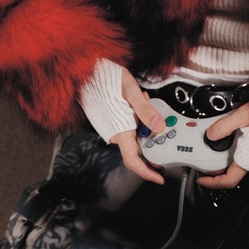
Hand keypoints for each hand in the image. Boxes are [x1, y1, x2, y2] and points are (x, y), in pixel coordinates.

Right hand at [110, 69, 165, 184]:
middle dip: (153, 134)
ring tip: (145, 99)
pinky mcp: (112, 122)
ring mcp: (112, 128)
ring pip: (136, 133)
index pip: (133, 161)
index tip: (159, 178)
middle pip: (139, 146)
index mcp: (120, 131)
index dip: (146, 172)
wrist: (88, 71)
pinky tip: (139, 100)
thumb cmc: (106, 78)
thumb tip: (159, 126)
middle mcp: (115, 134)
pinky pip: (129, 125)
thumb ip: (145, 110)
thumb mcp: (130, 91)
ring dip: (146, 121)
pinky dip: (138, 116)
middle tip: (160, 117)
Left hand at [196, 102, 248, 189]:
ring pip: (242, 159)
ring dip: (231, 149)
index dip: (212, 182)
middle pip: (233, 169)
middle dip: (219, 161)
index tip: (202, 179)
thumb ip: (224, 125)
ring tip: (226, 133)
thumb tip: (211, 134)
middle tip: (208, 152)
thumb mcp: (244, 114)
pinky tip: (240, 129)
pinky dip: (241, 144)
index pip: (228, 180)